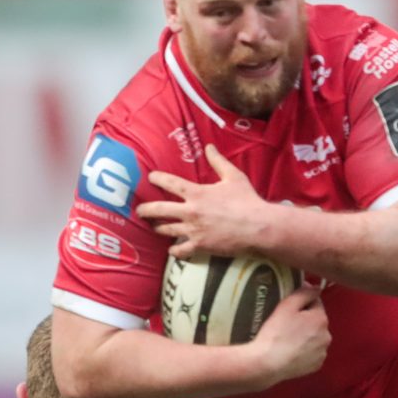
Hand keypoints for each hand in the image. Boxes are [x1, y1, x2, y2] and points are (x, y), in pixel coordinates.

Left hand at [138, 145, 275, 258]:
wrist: (258, 227)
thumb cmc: (247, 200)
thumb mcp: (234, 176)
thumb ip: (218, 161)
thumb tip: (209, 147)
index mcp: (197, 193)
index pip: (170, 183)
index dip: (157, 178)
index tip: (150, 178)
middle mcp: (190, 211)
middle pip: (159, 210)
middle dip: (145, 209)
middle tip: (139, 210)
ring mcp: (193, 230)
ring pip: (166, 230)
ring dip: (157, 228)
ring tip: (153, 227)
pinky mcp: (200, 246)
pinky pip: (181, 250)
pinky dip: (174, 250)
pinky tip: (172, 249)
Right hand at [252, 286, 328, 385]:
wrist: (268, 363)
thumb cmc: (276, 333)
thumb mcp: (287, 306)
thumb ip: (304, 292)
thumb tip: (315, 287)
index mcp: (321, 319)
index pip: (316, 302)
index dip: (302, 303)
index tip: (289, 308)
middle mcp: (327, 336)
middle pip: (316, 321)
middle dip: (305, 320)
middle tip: (286, 324)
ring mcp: (322, 353)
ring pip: (315, 338)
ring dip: (307, 336)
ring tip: (289, 339)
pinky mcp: (316, 366)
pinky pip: (312, 353)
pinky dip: (305, 351)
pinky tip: (292, 351)